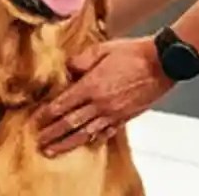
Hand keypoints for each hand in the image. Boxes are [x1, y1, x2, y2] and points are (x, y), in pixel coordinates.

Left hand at [32, 37, 174, 156]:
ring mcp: (114, 113)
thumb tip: (68, 69)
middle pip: (71, 123)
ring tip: (54, 150)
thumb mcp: (102, 48)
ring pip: (86, 133)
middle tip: (39, 141)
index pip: (63, 104)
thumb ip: (81, 60)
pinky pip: (106, 132)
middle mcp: (101, 103)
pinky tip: (86, 143)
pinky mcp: (126, 117)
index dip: (48, 114)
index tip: (36, 121)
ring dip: (68, 143)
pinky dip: (94, 139)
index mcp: (92, 86)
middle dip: (53, 134)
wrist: (162, 63)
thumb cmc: (133, 53)